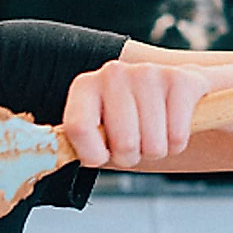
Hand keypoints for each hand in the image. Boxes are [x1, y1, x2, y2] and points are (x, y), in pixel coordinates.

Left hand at [61, 60, 210, 167]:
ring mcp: (147, 73)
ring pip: (153, 144)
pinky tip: (171, 125)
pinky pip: (177, 136)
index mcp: (85, 86)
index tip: (100, 157)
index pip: (78, 127)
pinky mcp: (180, 79)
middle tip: (133, 144)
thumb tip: (52, 159)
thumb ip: (77, 143)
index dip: (93, 155)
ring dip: (156, 150)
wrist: (171, 93)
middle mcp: (113, 73)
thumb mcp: (97, 131)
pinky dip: (176, 143)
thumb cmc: (128, 120)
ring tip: (152, 132)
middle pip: (123, 143)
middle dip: (131, 156)